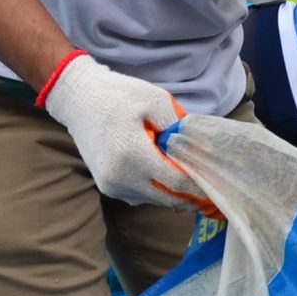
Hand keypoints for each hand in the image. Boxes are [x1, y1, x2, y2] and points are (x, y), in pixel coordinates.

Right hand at [38, 52, 211, 214]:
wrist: (78, 99)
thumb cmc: (119, 96)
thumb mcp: (157, 102)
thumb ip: (180, 129)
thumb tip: (200, 150)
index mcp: (133, 155)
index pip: (177, 183)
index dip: (200, 186)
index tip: (218, 184)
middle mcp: (120, 177)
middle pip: (168, 198)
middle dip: (191, 195)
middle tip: (211, 187)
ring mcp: (111, 186)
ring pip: (155, 200)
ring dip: (173, 192)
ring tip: (187, 174)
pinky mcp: (106, 187)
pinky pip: (140, 196)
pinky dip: (156, 188)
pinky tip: (163, 172)